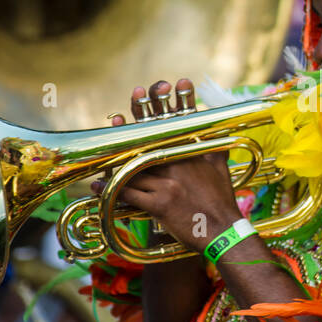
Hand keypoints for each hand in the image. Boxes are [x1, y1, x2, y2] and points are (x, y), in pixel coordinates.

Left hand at [94, 78, 241, 253]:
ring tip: (101, 154)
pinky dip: (110, 189)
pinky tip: (98, 185)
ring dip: (115, 161)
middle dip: (130, 125)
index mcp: (192, 153)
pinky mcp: (159, 204)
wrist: (224, 232)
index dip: (161, 105)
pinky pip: (129, 193)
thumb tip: (219, 132)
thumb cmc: (222, 202)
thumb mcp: (221, 169)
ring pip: (133, 167)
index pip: (175, 123)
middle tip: (116, 116)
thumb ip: (215, 149)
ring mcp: (167, 183)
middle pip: (148, 140)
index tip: (150, 90)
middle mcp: (178, 164)